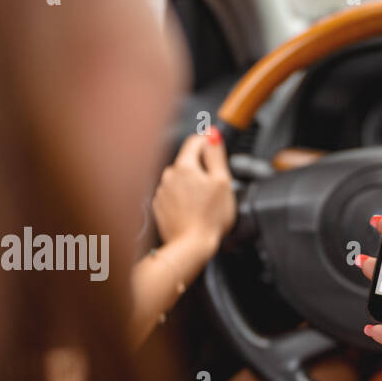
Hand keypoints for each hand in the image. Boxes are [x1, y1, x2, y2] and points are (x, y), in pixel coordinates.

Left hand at [151, 129, 234, 259]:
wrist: (190, 246)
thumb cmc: (209, 218)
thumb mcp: (222, 182)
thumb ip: (216, 154)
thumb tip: (212, 134)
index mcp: (183, 166)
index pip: (195, 141)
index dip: (209, 143)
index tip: (216, 153)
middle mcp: (168, 176)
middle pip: (187, 161)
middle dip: (201, 169)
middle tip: (215, 187)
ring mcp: (161, 192)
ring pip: (180, 179)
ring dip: (191, 184)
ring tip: (204, 203)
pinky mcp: (159, 207)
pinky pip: (173, 194)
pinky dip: (182, 198)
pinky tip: (192, 210)